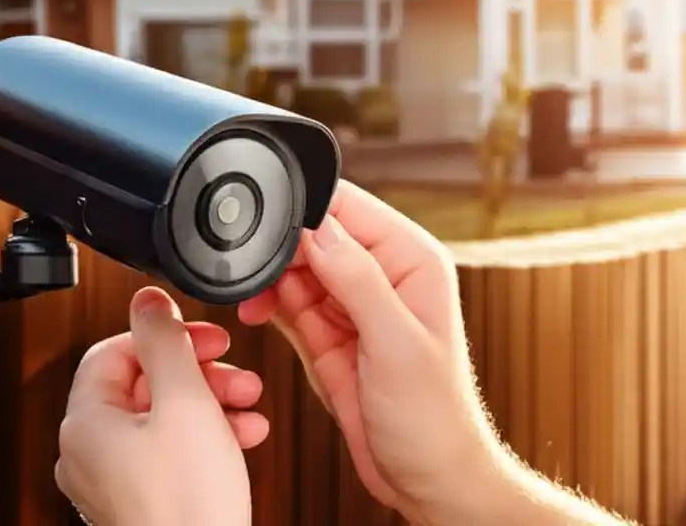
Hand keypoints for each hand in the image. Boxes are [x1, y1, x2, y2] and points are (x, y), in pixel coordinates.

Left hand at [56, 286, 268, 525]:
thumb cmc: (189, 506)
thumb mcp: (185, 402)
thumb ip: (165, 342)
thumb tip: (146, 300)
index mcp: (85, 424)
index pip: (115, 351)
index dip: (164, 336)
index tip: (202, 333)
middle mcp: (89, 454)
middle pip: (143, 385)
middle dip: (198, 373)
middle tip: (234, 371)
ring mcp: (113, 484)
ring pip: (162, 420)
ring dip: (210, 404)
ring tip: (249, 406)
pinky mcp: (141, 505)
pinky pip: (169, 455)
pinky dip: (205, 439)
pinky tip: (242, 437)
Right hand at [238, 180, 499, 522]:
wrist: (427, 478)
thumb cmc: (434, 418)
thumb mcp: (396, 344)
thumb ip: (358, 280)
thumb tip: (319, 228)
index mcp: (410, 259)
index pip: (348, 207)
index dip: (305, 211)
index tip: (270, 231)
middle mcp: (381, 274)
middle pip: (313, 233)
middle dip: (278, 249)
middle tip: (255, 276)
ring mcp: (351, 304)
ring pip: (293, 266)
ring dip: (267, 278)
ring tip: (252, 302)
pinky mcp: (327, 332)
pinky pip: (286, 301)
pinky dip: (265, 303)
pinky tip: (254, 313)